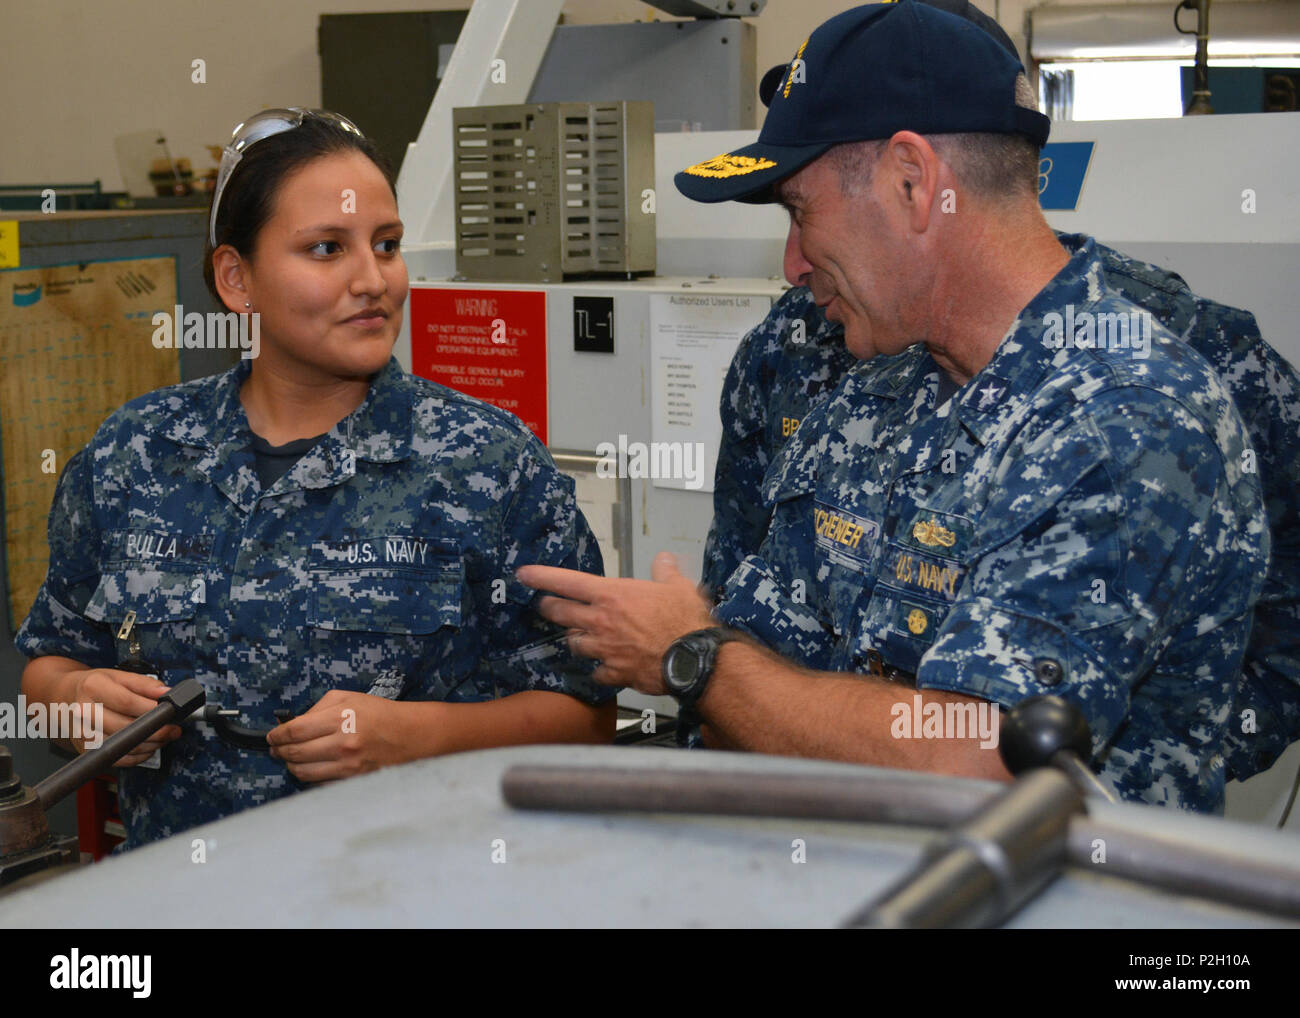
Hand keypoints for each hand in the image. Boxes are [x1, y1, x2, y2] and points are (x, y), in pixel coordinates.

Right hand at [66, 668, 180, 766]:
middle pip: (126, 727)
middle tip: (173, 729)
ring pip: (123, 746)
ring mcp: (83, 732)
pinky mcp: (85, 749)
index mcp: (93, 688)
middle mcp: (84, 712)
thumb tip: (167, 692)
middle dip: (157, 730)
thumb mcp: (117, 675)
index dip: (152, 709)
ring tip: (164, 737)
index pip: (127, 702)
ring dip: (150, 744)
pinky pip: (116, 759)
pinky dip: (137, 756)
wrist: (64, 696)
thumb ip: (144, 684)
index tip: (170, 712)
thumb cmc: (93, 685)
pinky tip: (148, 747)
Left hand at [266, 690, 409, 782]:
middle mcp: (342, 743)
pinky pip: (319, 783)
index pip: (294, 731)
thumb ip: (317, 708)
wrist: (410, 735)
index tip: (272, 736)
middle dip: (279, 751)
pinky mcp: (352, 780)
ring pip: (303, 772)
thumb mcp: (348, 698)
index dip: (276, 735)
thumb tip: (293, 724)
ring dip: (290, 766)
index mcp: (340, 718)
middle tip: (276, 748)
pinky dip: (310, 776)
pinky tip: (311, 767)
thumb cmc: (379, 714)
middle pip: (294, 753)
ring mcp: (347, 765)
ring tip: (290, 759)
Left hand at [516, 552, 714, 694]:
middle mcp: (601, 621)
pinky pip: (596, 672)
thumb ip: (665, 571)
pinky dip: (599, 669)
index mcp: (611, 595)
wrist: (694, 659)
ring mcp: (604, 649)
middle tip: (547, 605)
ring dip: (575, 639)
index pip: (566, 582)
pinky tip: (605, 667)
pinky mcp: (614, 673)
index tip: (523, 574)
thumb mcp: (679, 586)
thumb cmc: (685, 620)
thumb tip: (664, 559)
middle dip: (550, 608)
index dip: (541, 576)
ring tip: (579, 637)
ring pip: (574, 644)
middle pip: (560, 613)